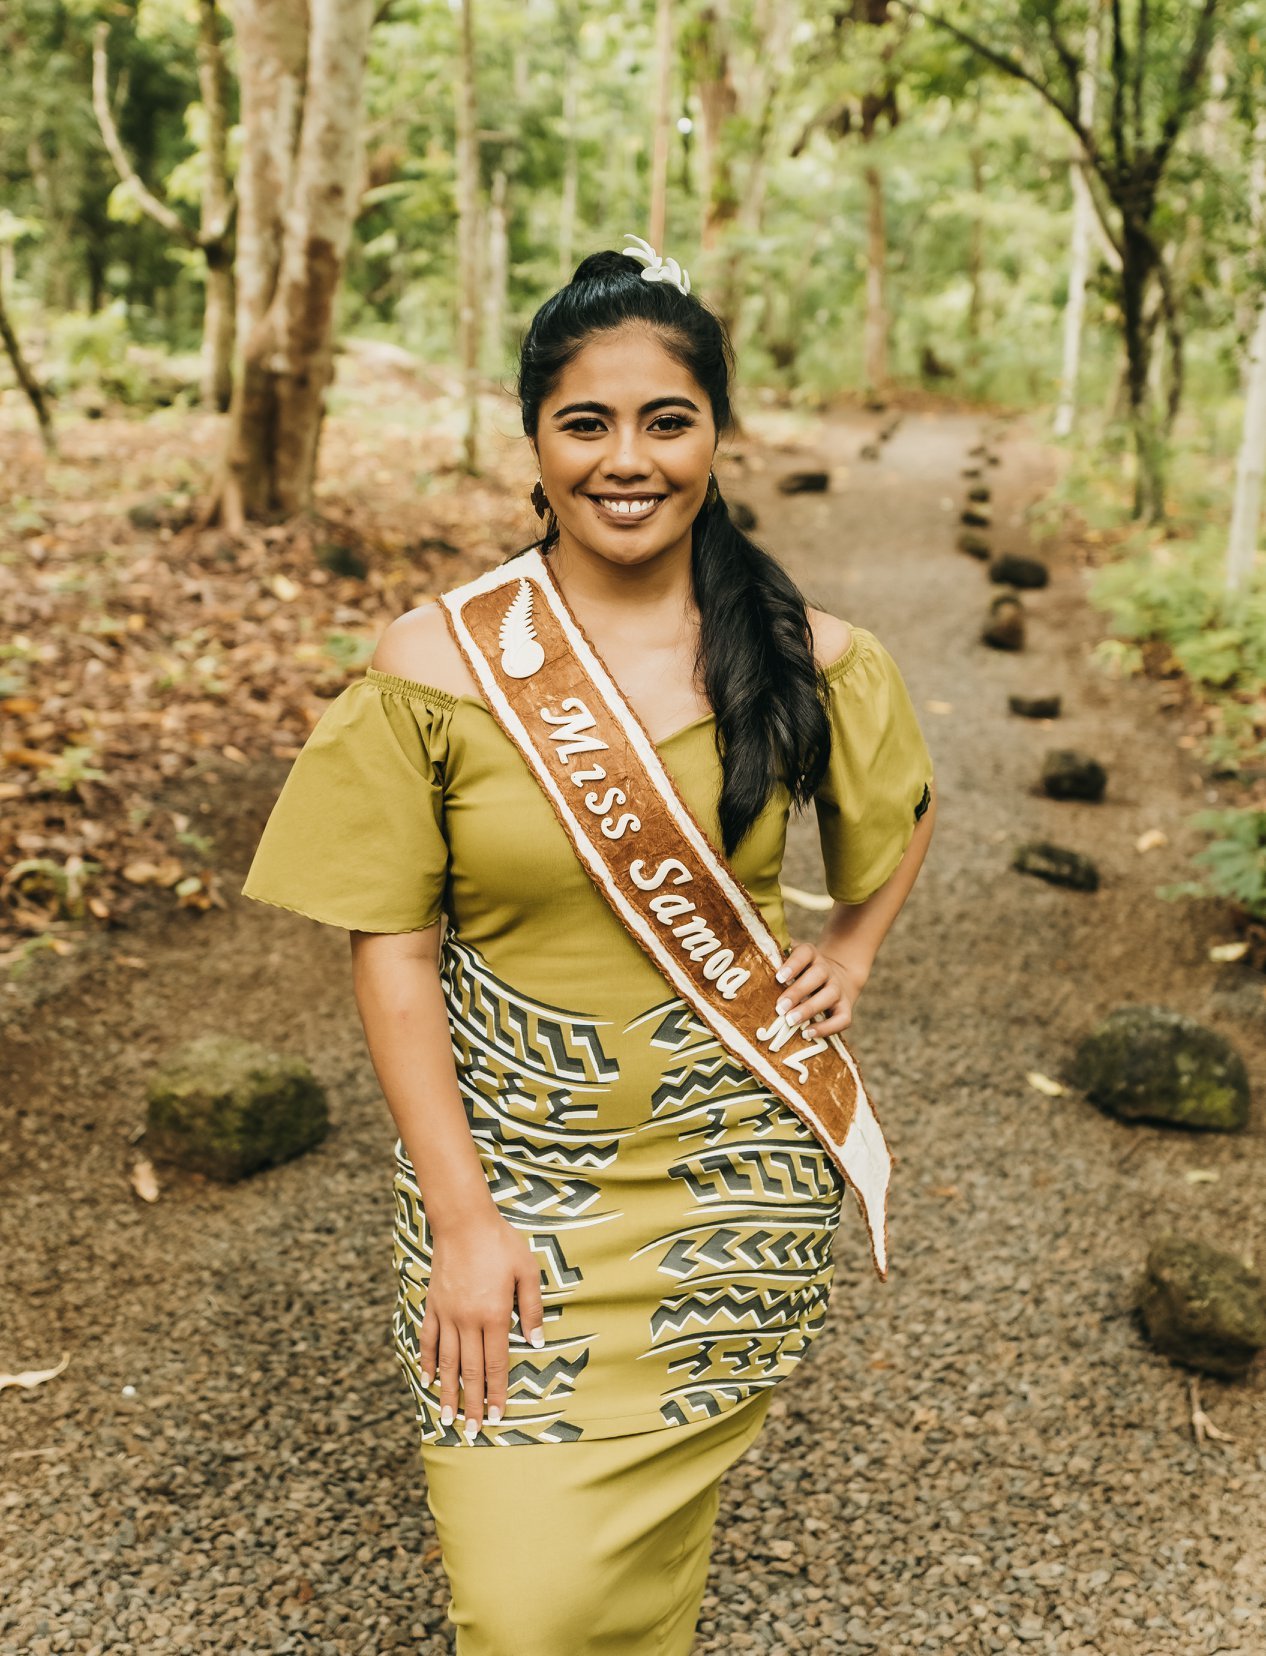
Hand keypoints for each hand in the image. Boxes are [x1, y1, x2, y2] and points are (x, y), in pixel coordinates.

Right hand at [418, 1209, 544, 1441]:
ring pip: (447, 1362)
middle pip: (470, 1371)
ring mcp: (447, 1314)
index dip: (496, 1393)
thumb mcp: (527, 1271)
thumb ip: (531, 1308)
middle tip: (470, 1431)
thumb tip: (537, 1341)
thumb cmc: (500, 1243)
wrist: (463, 1221)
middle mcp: (468, 1320)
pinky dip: (428, 1362)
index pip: (496, 1364)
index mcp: (494, 1314)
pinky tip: (428, 1380)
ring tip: (447, 1418)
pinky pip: (429, 1340)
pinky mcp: (433, 1305)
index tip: (495, 1417)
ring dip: (448, 1392)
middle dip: (471, 1403)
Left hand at [773, 939, 865, 1038]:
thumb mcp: (792, 961)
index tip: (779, 977)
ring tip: (790, 1020)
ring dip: (810, 1009)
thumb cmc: (802, 972)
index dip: (793, 964)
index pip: (805, 953)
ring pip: (830, 995)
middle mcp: (827, 970)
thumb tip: (756, 966)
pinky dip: (827, 1028)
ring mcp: (838, 988)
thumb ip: (776, 959)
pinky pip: (842, 1018)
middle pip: (818, 975)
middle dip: (798, 991)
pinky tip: (808, 1034)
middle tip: (780, 1007)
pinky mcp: (846, 1007)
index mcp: (811, 955)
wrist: (839, 976)